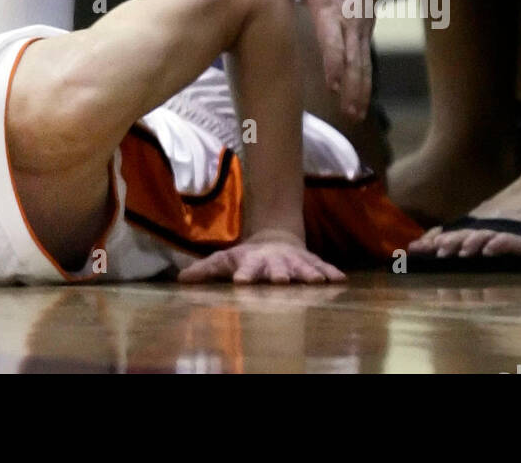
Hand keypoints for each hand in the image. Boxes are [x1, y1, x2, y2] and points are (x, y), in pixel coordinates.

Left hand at [178, 230, 344, 283]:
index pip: (246, 268)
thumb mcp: (225, 259)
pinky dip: (330, 272)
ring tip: (316, 282)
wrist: (275, 238)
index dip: (244, 274)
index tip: (241, 282)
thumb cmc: (246, 257)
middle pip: (277, 268)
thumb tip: (180, 279)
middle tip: (281, 281)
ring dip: (309, 274)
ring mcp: (294, 260)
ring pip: (302, 267)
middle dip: (279, 274)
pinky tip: (340, 279)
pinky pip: (322, 266)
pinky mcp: (309, 261)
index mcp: (253, 262)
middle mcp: (274, 261)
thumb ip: (205, 270)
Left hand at [288, 0, 372, 122]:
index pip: (333, 38)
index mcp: (330, 7)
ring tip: (355, 115)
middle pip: (352, 58)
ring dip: (360, 91)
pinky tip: (361, 105)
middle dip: (350, 86)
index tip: (332, 85)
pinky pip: (367, 62)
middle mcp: (349, 21)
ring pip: (363, 64)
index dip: (333, 61)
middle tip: (346, 112)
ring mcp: (360, 28)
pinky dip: (366, 84)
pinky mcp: (366, 33)